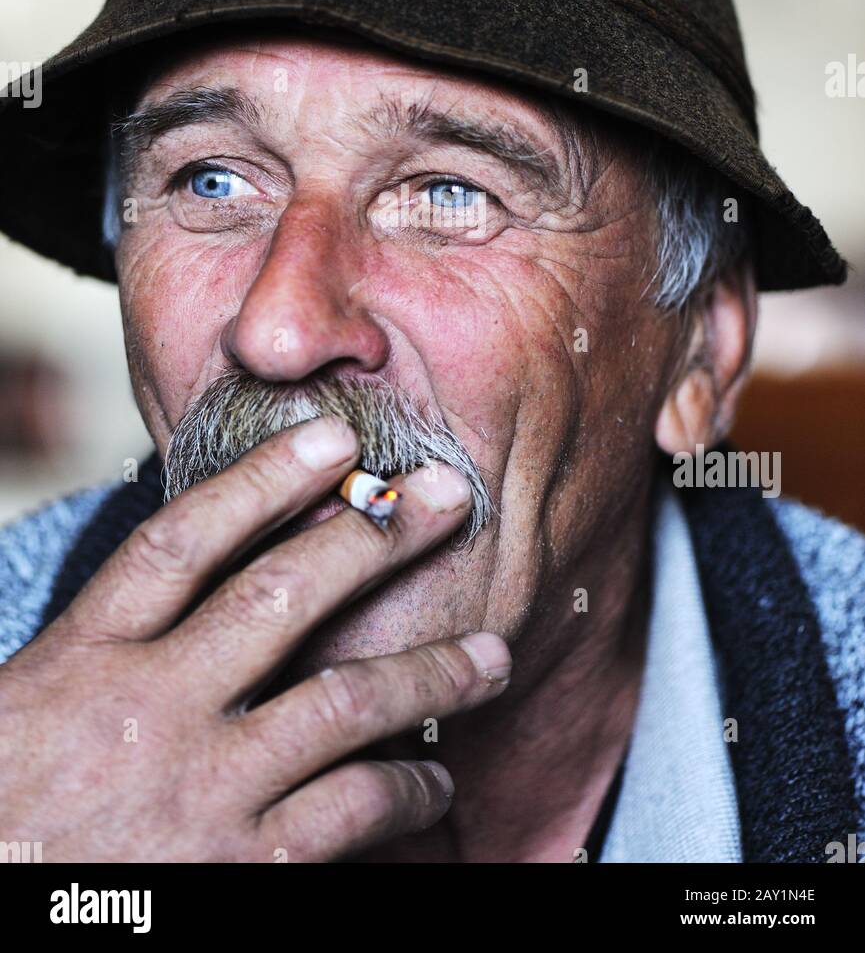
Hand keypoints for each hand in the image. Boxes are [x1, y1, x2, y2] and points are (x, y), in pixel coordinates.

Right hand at [0, 415, 509, 861]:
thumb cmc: (9, 807)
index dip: (260, 478)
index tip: (330, 438)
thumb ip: (107, 648)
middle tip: (451, 499)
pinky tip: (435, 783)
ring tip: (490, 656)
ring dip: (430, 674)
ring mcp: (197, 789)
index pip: (181, 540)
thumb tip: (202, 584)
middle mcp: (146, 707)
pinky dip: (406, 791)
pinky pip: (349, 812)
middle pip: (278, 595)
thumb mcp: (31, 703)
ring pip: (341, 703)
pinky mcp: (235, 870)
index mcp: (82, 655)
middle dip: (374, 539)